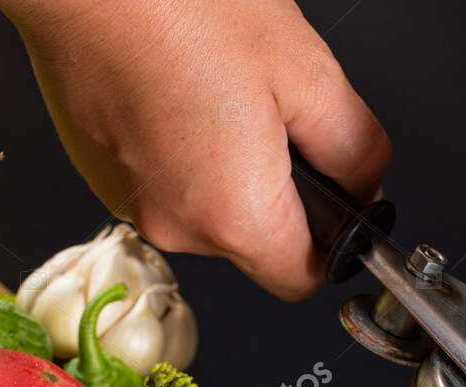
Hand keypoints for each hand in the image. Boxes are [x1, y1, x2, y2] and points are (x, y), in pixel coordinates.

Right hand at [0, 0, 390, 298]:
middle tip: (272, 109)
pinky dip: (177, 150)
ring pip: (204, 209)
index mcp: (235, 215)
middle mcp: (177, 228)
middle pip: (251, 242)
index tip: (338, 196)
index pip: (301, 280)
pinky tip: (175, 89)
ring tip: (215, 87)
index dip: (332, 241)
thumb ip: (354, 145)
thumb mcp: (304, 69)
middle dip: (274, 190)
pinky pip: (160, 182)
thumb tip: (366, 183)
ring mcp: (128, 205)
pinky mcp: (99, 176)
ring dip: (222, 166)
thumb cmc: (180, 7)